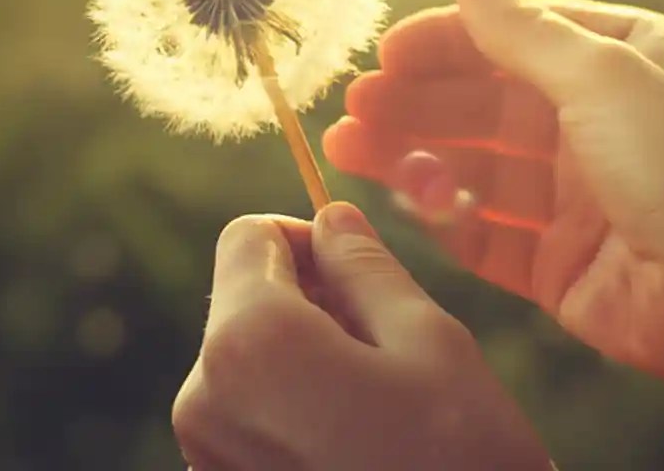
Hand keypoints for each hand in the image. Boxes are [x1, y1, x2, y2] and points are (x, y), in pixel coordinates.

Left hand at [172, 203, 551, 470]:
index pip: (246, 238)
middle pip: (243, 300)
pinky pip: (246, 415)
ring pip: (247, 359)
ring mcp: (206, 455)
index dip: (302, 238)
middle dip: (307, 301)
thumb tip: (331, 216)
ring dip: (304, 357)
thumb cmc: (461, 460)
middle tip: (387, 347)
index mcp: (250, 343)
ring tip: (379, 406)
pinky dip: (292, 407)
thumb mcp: (430, 342)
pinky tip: (353, 441)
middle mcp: (202, 398)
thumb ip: (366, 266)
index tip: (356, 271)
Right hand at [323, 0, 663, 383]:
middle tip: (353, 114)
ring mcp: (572, 199)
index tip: (383, 57)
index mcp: (615, 63)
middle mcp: (592, 125)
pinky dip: (447, 220)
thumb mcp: (600, 76)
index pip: (511, 41)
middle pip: (482, 109)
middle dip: (415, 107)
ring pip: (473, 171)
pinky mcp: (556, 265)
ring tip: (354, 155)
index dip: (443, 45)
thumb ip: (520, 29)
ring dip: (413, 161)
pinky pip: (485, 236)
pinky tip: (413, 204)